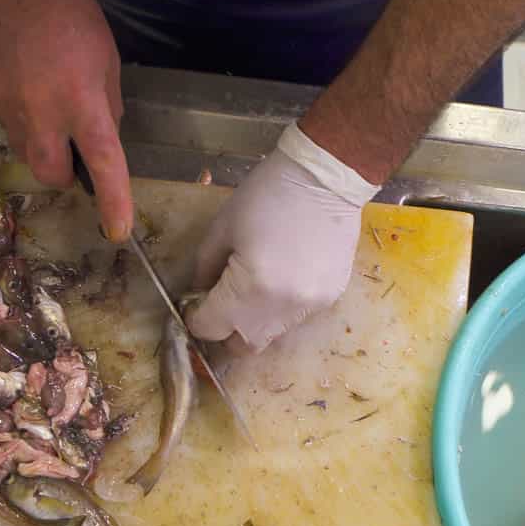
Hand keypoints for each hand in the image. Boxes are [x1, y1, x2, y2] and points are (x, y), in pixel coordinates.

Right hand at [0, 0, 133, 239]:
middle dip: (66, 174)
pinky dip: (27, 122)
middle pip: (51, 175)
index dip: (113, 201)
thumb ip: (106, 107)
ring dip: (46, 147)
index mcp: (81, 101)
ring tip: (52, 107)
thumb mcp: (106, 60)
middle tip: (77, 148)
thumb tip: (101, 141)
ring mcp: (8, 108)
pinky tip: (31, 88)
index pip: (102, 163)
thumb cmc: (72, 15)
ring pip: (28, 154)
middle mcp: (42, 113)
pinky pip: (11, 128)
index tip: (117, 229)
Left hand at [186, 123, 379, 353]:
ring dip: (253, 323)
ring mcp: (310, 306)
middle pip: (243, 347)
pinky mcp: (329, 298)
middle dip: (223, 334)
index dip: (196, 318)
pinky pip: (295, 318)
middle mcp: (282, 308)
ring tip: (250, 290)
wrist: (325, 178)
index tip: (194, 303)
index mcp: (250, 288)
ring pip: (271, 336)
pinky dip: (279, 309)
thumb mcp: (222, 228)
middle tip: (217, 310)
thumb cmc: (267, 195)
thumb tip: (199, 294)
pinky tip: (280, 277)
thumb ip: (204, 268)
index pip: (211, 327)